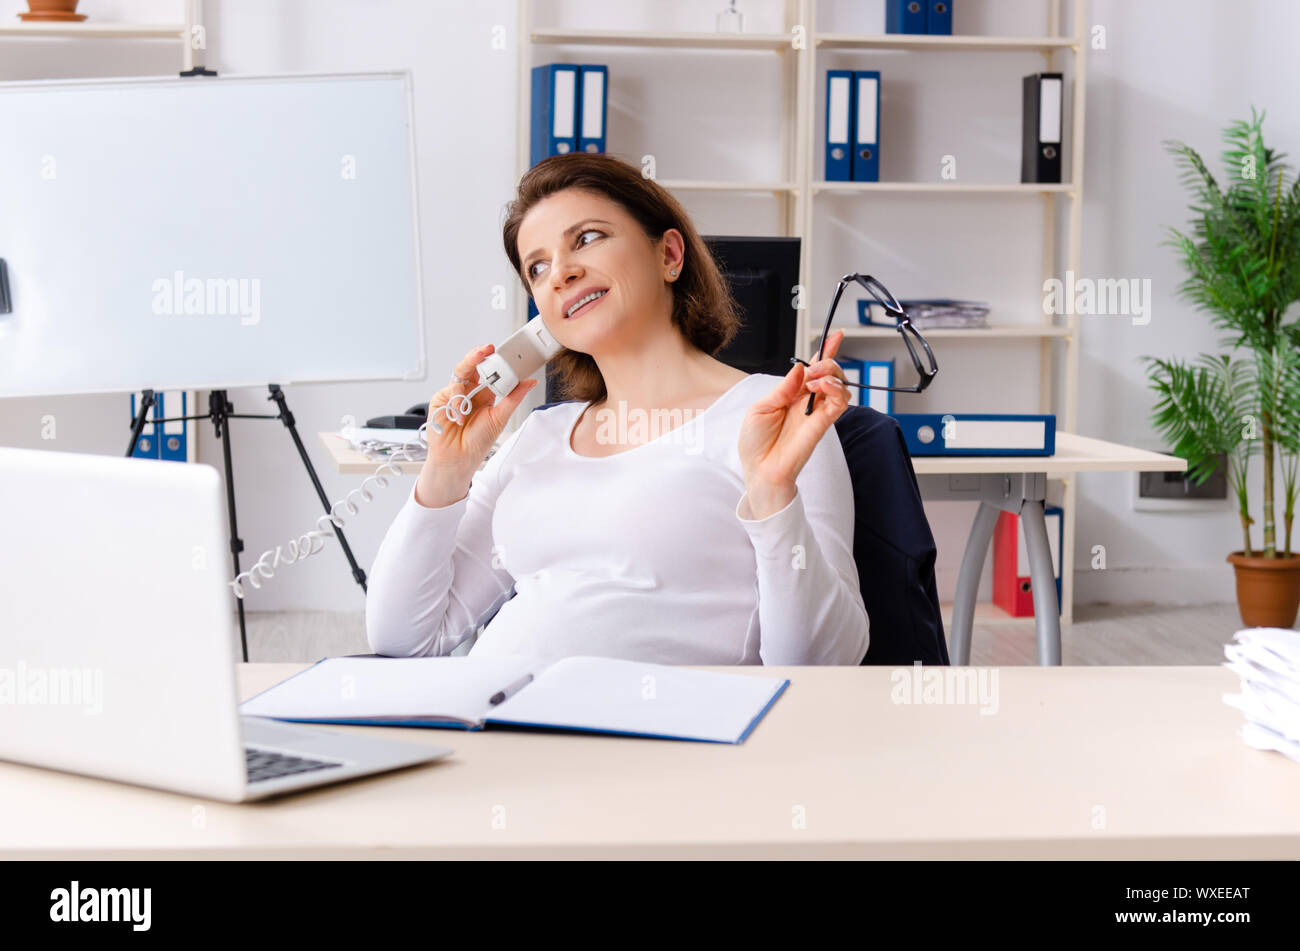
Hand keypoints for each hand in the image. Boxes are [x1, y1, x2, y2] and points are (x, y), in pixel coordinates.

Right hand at [416, 344, 537, 506]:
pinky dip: (456, 403)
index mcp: (485, 394)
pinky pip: (449, 391)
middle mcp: (469, 392)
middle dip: (478, 356)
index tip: (503, 354)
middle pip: (472, 366)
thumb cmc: (477, 441)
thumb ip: (514, 397)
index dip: (495, 362)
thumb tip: (531, 381)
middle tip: (486, 349)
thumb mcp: (500, 417)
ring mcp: (453, 394)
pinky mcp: (440, 400)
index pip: (489, 372)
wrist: (458, 458)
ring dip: (466, 381)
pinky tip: (459, 417)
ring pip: (459, 374)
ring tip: (470, 400)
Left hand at [737, 330, 850, 516]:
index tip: (837, 336)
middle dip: (827, 362)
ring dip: (832, 374)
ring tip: (816, 380)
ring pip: (840, 385)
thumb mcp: (761, 408)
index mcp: (791, 395)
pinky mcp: (823, 424)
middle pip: (830, 373)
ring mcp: (817, 413)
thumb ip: (783, 388)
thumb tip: (800, 369)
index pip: (813, 369)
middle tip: (814, 370)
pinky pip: (840, 403)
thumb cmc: (756, 444)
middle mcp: (807, 402)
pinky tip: (822, 387)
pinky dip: (836, 389)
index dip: (825, 351)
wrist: (759, 470)